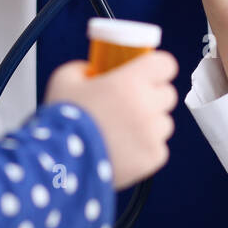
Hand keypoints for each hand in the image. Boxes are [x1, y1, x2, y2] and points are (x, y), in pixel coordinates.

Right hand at [44, 50, 178, 188]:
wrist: (60, 162)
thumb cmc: (62, 122)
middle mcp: (147, 106)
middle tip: (129, 104)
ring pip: (164, 123)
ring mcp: (152, 134)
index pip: (166, 64)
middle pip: (167, 94)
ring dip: (150, 125)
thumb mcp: (64, 81)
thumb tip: (91, 72)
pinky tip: (123, 149)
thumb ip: (82, 69)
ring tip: (122, 131)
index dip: (157, 68)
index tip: (148, 73)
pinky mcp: (152, 159)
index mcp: (130, 81)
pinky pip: (158, 149)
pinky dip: (145, 149)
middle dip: (151, 97)